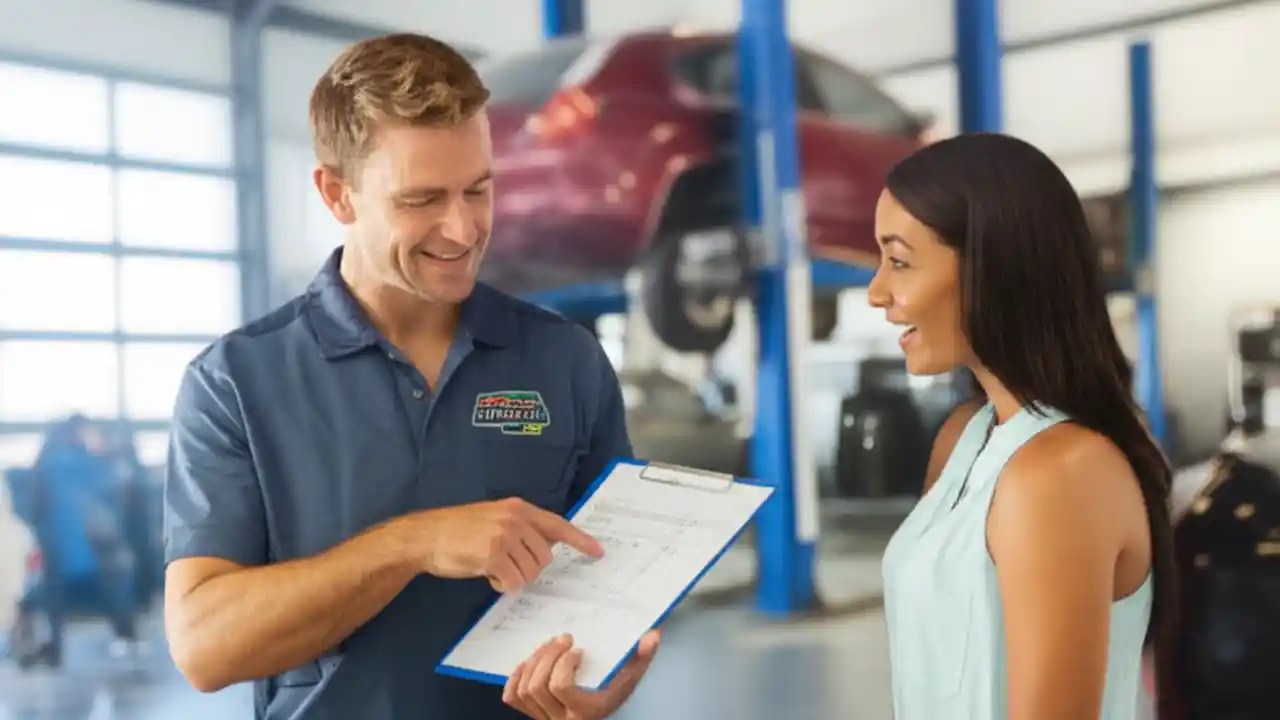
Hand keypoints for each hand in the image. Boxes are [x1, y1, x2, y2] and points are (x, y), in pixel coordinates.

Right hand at [412, 498, 602, 591]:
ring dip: (514, 578)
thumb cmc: (458, 531)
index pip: (558, 524)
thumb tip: (548, 545)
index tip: (598, 552)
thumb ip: (521, 529)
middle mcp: (515, 519)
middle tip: (505, 566)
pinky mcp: (493, 554)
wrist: (426, 535)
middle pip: (545, 557)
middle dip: (529, 569)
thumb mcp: (494, 520)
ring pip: (531, 572)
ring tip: (491, 567)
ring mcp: (504, 535)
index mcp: (518, 509)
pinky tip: (486, 575)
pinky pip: (513, 582)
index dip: (580, 540)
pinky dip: (501, 586)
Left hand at [503, 630, 660, 719]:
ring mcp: (543, 718)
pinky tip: (529, 663)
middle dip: (548, 656)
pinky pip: (512, 697)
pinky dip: (516, 677)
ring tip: (548, 647)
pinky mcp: (531, 715)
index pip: (560, 686)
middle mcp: (561, 719)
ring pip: (525, 690)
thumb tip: (653, 634)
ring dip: (533, 662)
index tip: (577, 650)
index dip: (563, 664)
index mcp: (586, 711)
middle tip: (562, 639)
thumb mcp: (627, 682)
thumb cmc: (610, 698)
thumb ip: (641, 660)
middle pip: (539, 685)